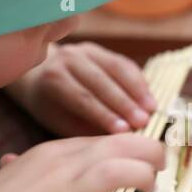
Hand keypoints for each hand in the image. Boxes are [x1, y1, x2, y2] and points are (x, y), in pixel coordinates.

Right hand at [0, 135, 165, 191]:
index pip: (103, 139)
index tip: (142, 156)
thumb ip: (25, 166)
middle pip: (121, 146)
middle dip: (148, 152)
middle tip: (158, 167)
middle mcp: (64, 168)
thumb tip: (13, 161)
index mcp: (52, 152)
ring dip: (145, 178)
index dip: (130, 146)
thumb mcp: (10, 177)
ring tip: (152, 191)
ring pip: (121, 172)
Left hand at [6, 42, 156, 136]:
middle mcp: (69, 58)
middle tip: (143, 122)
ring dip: (137, 90)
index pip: (83, 98)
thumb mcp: (60, 121)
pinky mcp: (101, 50)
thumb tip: (115, 140)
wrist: (39, 78)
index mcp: (54, 78)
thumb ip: (86, 128)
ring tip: (152, 109)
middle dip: (125, 103)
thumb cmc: (52, 108)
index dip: (105, 114)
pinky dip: (138, 80)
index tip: (124, 131)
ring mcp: (86, 50)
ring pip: (116, 68)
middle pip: (101, 81)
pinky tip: (149, 96)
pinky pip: (123, 64)